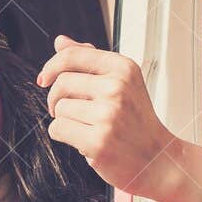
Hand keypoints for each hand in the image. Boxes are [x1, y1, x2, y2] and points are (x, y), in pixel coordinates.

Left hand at [36, 35, 187, 201]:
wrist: (157, 159)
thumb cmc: (137, 122)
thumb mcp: (122, 83)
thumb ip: (90, 61)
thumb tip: (60, 42)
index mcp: (123, 68)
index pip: (73, 55)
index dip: (52, 66)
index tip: (44, 79)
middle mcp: (117, 88)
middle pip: (61, 83)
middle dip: (57, 98)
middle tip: (69, 110)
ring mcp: (108, 115)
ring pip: (59, 109)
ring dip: (65, 120)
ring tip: (87, 127)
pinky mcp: (98, 141)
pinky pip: (58, 129)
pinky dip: (64, 136)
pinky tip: (83, 139)